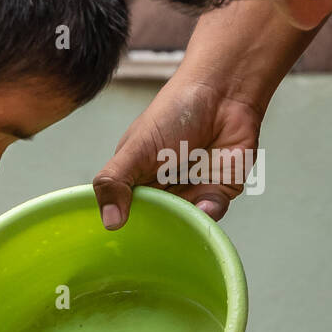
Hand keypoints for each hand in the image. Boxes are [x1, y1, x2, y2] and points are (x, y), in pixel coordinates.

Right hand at [93, 77, 263, 228]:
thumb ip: (114, 182)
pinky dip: (209, 211)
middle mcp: (162, 190)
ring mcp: (191, 192)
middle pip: (157, 225)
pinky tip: (205, 203)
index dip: (126, 226)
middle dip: (159, 231)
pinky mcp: (219, 190)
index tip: (126, 239)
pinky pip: (213, 212)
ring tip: (184, 213)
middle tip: (158, 235)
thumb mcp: (134, 149)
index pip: (125, 214)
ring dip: (186, 223)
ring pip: (186, 224)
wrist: (222, 91)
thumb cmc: (173, 113)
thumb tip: (109, 223)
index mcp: (135, 181)